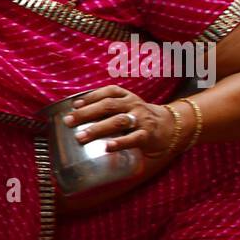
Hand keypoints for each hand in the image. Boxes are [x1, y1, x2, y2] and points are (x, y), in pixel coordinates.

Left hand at [62, 85, 178, 155]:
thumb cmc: (139, 117)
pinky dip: (119, 143)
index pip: (108, 92)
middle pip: (108, 106)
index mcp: (127, 97)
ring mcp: (141, 119)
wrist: (170, 126)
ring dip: (97, 129)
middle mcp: (133, 105)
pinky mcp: (147, 135)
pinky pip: (133, 138)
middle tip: (69, 121)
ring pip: (118, 121)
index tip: (74, 105)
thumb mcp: (126, 107)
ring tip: (80, 137)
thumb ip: (107, 109)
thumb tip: (76, 117)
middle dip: (86, 113)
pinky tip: (107, 147)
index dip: (91, 97)